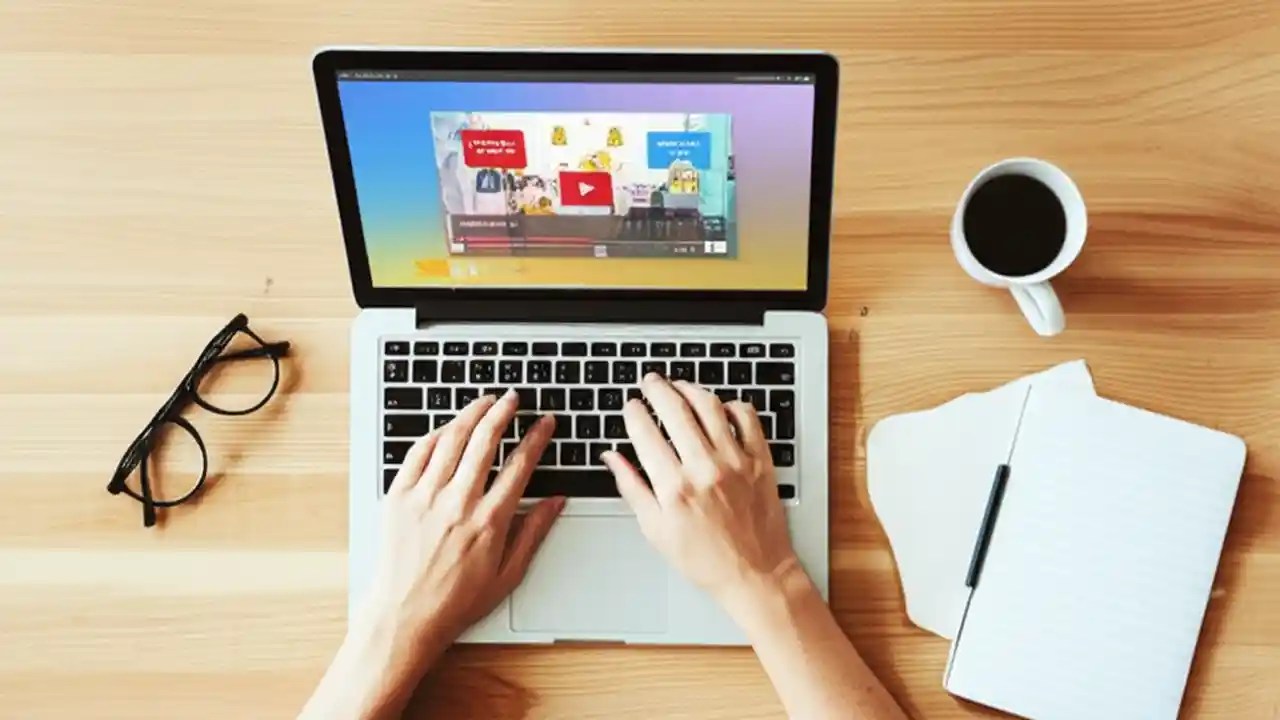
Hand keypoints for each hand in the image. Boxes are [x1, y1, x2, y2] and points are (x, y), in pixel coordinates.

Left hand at [365, 391, 564, 660]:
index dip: (536, 437)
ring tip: (484, 402)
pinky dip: (435, 434)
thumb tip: (556, 502)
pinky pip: (418, 453)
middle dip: (503, 412)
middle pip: (485, 440)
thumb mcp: (508, 574)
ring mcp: (425, 497)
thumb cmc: (455, 601)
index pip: (520, 465)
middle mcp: (457, 504)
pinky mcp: (398, 497)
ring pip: (451, 439)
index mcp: (489, 522)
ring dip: (471, 414)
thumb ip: (534, 532)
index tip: (544, 423)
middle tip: (513, 399)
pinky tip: (447, 427)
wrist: (404, 616)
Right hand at [601, 374, 799, 611]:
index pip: (645, 433)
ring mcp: (735, 461)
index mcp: (674, 487)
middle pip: (675, 410)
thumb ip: (632, 488)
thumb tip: (613, 458)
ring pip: (710, 406)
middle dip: (657, 389)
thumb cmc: (706, 560)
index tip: (631, 406)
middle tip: (650, 382)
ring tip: (679, 386)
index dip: (634, 413)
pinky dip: (733, 405)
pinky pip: (748, 419)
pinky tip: (721, 407)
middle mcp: (704, 468)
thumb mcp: (656, 530)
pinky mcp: (759, 461)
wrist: (755, 574)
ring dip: (690, 389)